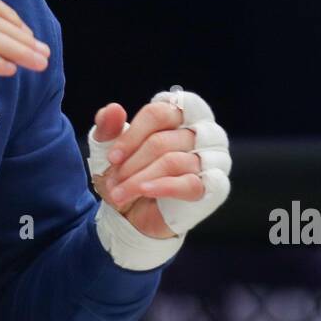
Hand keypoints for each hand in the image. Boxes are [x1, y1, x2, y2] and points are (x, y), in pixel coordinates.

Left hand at [87, 90, 231, 239]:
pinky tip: (144, 192)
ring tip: (120, 193)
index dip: (131, 136)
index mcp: (179, 112)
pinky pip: (190, 183)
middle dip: (131, 164)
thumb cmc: (126, 170)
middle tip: (112, 181)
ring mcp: (211, 158)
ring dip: (139, 179)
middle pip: (161, 141)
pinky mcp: (213, 187)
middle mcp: (202, 130)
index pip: (158, 113)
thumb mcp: (107, 147)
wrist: (132, 211)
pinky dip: (163, 187)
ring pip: (172, 162)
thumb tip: (113, 109)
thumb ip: (108, 126)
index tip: (112, 158)